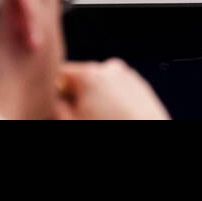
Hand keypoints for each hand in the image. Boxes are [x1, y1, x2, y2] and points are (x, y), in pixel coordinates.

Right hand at [54, 59, 169, 119]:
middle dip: (75, 96)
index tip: (54, 106)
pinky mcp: (140, 86)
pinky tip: (114, 118)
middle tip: (80, 117)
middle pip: (80, 79)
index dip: (52, 90)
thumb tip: (52, 96)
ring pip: (100, 86)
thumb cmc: (106, 130)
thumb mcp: (71, 122)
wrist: (149, 134)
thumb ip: (55, 106)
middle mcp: (109, 67)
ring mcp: (128, 75)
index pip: (59, 73)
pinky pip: (117, 91)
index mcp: (89, 74)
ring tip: (99, 119)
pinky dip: (112, 101)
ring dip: (94, 99)